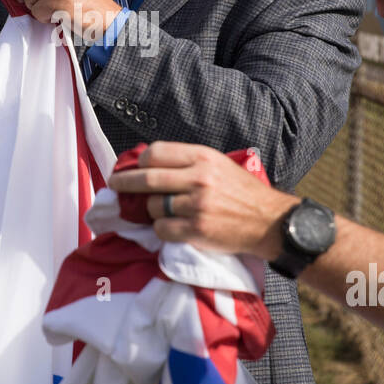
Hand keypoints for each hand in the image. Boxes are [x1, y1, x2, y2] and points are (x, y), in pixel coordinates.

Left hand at [107, 141, 298, 258]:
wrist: (269, 221)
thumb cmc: (241, 192)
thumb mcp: (218, 165)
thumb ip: (188, 163)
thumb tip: (148, 165)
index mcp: (202, 157)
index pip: (155, 153)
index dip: (139, 162)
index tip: (133, 168)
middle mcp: (199, 178)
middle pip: (147, 179)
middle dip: (124, 183)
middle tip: (114, 186)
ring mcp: (197, 205)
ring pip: (154, 207)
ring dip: (152, 212)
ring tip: (163, 213)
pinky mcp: (197, 230)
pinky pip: (163, 230)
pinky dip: (163, 231)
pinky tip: (174, 229)